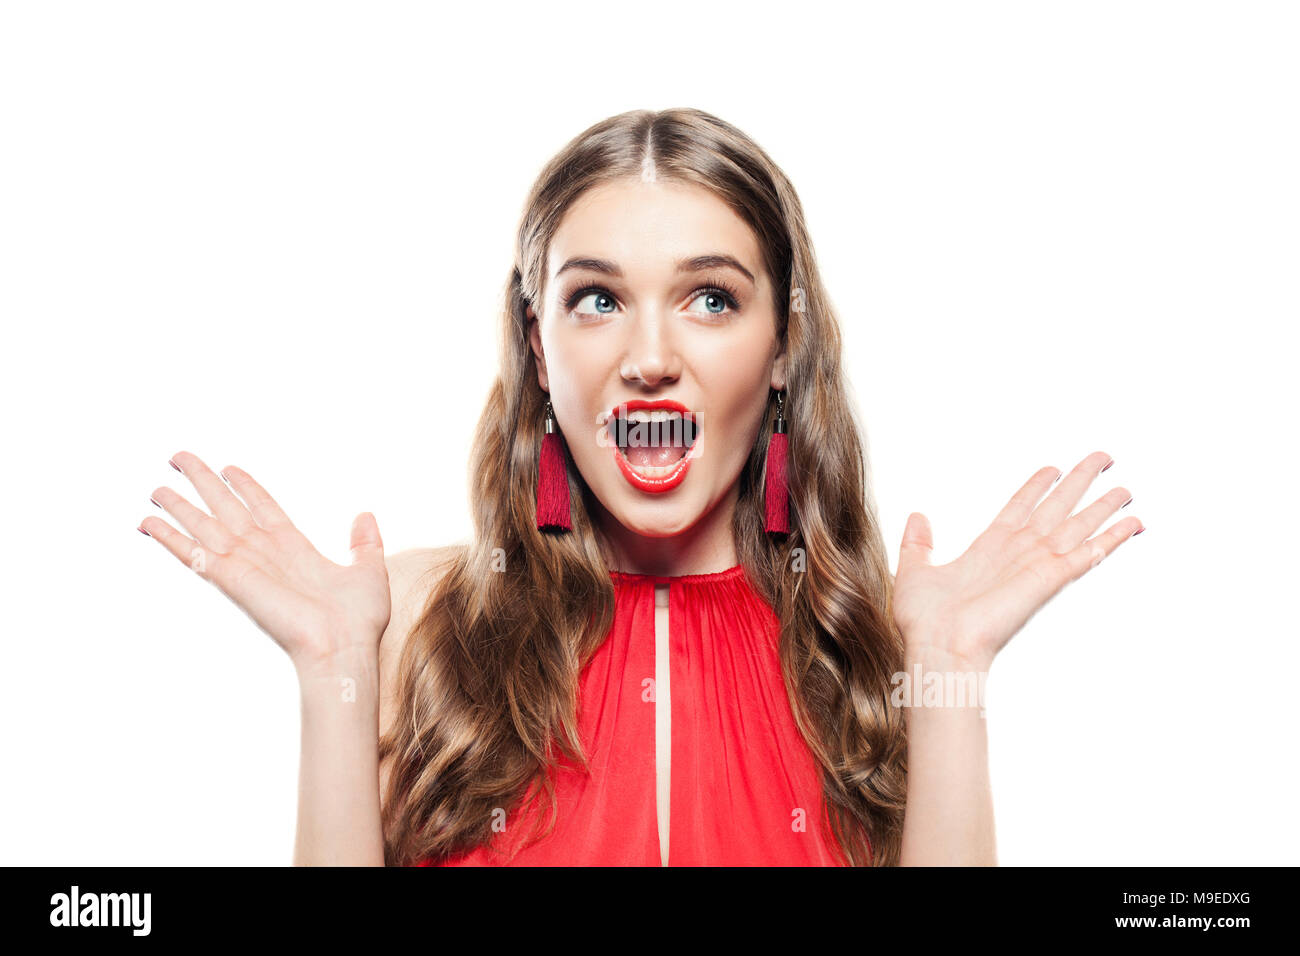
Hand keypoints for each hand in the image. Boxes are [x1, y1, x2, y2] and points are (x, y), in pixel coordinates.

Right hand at [138, 451, 391, 671]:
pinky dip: (170, 538)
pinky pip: (194, 554)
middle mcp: (264, 554)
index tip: (229, 467)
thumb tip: (366, 516)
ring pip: (205, 527)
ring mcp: (245, 566)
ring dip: (180, 507)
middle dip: (204, 483)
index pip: (263, 508)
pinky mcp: (232, 580)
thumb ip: (365, 543)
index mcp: (295, 548)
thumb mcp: (369, 571)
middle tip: (179, 458)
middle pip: (227, 509)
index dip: (246, 487)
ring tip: (156, 487)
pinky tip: (149, 523)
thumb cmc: (358, 621)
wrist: (344, 647)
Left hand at [891, 450, 1142, 669]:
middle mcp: (1017, 553)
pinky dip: (1110, 540)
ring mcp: (1035, 565)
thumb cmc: (924, 621)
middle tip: (1103, 458)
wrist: (937, 646)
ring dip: (1102, 508)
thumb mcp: (914, 570)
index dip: (1037, 487)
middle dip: (1080, 483)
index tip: (1053, 468)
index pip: (1019, 508)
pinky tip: (1131, 525)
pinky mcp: (1048, 580)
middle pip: (1056, 509)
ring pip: (1076, 527)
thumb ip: (918, 543)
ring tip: (1125, 489)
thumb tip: (917, 517)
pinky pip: (1085, 555)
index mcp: (988, 548)